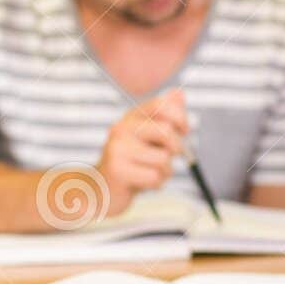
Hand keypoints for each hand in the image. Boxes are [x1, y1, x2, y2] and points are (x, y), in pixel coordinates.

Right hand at [95, 90, 189, 216]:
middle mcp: (122, 128)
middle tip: (168, 158)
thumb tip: (180, 93)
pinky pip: (154, 177)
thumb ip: (166, 117)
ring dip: (165, 171)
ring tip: (150, 173)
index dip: (180, 117)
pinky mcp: (117, 170)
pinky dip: (155, 184)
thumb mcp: (150, 139)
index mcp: (131, 117)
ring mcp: (118, 148)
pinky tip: (141, 184)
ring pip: (163, 159)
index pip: (162, 104)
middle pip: (166, 131)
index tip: (184, 131)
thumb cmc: (133, 164)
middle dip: (176, 148)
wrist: (100, 190)